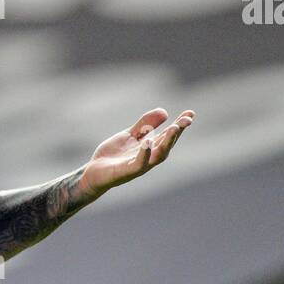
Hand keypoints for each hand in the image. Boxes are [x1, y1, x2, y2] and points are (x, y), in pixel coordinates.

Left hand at [79, 107, 194, 197]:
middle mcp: (149, 157)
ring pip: (158, 155)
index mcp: (150, 148)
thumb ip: (145, 124)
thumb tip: (165, 111)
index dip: (180, 125)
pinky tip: (147, 141)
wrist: (93, 172)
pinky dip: (144, 154)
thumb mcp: (129, 135)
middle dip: (177, 133)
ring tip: (174, 128)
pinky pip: (139, 164)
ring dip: (167, 142)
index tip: (190, 113)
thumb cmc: (113, 155)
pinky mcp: (126, 172)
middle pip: (167, 145)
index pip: (168, 136)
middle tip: (187, 120)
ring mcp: (139, 165)